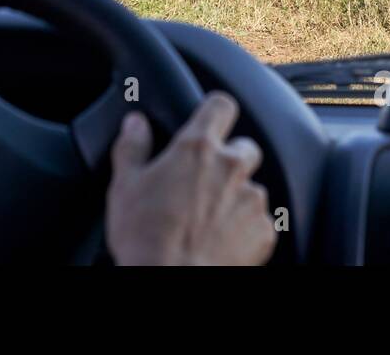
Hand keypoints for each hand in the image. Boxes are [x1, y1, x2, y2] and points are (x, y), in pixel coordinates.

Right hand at [105, 90, 277, 265]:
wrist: (174, 283)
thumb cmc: (146, 239)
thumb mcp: (124, 187)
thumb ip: (132, 147)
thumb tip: (135, 123)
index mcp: (197, 148)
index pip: (221, 105)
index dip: (215, 111)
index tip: (208, 121)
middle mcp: (231, 167)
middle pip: (245, 146)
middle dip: (230, 158)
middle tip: (205, 180)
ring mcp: (252, 199)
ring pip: (253, 186)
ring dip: (237, 196)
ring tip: (210, 219)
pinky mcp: (265, 231)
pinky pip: (261, 221)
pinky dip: (246, 228)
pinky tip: (222, 240)